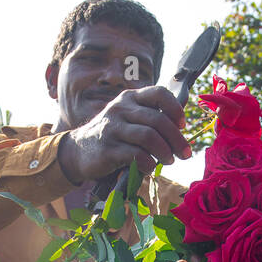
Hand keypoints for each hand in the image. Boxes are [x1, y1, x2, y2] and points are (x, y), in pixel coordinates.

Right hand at [58, 86, 191, 183]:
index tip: (182, 125)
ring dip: (165, 151)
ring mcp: (112, 128)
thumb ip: (149, 119)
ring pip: (148, 136)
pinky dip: (149, 163)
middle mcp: (120, 109)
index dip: (175, 109)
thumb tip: (180, 129)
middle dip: (176, 139)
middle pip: (158, 120)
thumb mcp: (128, 120)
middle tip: (184, 153)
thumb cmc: (112, 136)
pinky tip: (151, 167)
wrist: (78, 151)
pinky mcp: (107, 149)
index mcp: (129, 98)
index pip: (159, 93)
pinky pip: (135, 154)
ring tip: (169, 161)